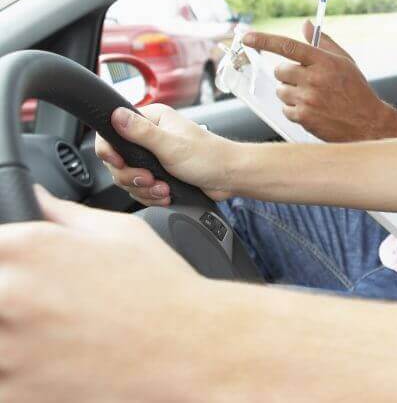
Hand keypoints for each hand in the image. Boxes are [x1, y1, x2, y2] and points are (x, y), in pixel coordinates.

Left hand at [0, 186, 220, 399]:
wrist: (191, 348)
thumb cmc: (160, 289)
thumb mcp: (120, 232)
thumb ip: (61, 213)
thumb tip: (33, 198)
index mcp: (28, 248)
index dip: (4, 258)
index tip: (16, 271)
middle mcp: (11, 294)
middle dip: (8, 299)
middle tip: (37, 305)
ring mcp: (10, 349)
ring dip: (8, 337)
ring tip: (45, 336)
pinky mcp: (17, 392)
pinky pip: (0, 380)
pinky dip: (15, 374)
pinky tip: (44, 363)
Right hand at [96, 103, 234, 204]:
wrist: (229, 177)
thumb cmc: (209, 157)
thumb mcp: (172, 145)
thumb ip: (141, 132)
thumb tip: (115, 114)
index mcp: (152, 119)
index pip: (112, 131)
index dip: (110, 151)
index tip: (119, 163)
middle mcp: (150, 136)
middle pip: (117, 161)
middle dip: (132, 176)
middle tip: (150, 179)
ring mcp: (153, 156)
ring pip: (128, 178)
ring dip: (144, 189)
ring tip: (164, 189)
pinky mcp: (158, 173)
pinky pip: (140, 189)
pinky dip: (152, 195)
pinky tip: (167, 194)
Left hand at [244, 20, 396, 141]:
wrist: (368, 123)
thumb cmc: (356, 90)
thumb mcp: (345, 62)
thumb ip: (323, 42)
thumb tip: (306, 25)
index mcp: (325, 61)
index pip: (288, 46)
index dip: (265, 40)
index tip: (247, 36)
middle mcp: (315, 78)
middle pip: (280, 71)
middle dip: (288, 75)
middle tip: (305, 81)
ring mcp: (308, 98)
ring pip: (281, 91)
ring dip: (291, 93)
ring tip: (312, 98)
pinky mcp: (304, 117)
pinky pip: (285, 109)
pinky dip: (294, 110)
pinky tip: (312, 111)